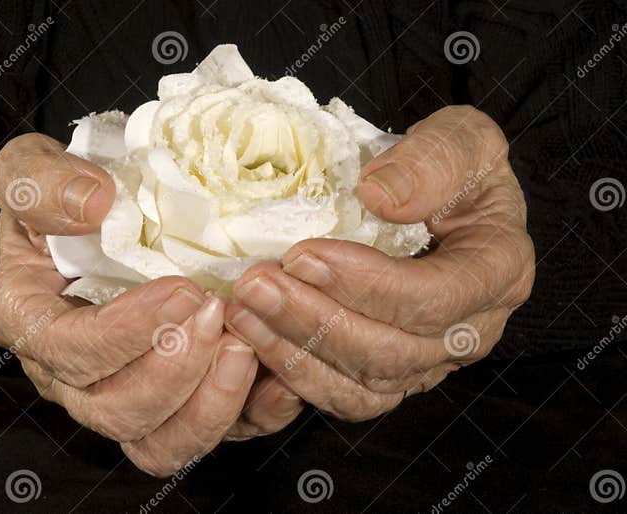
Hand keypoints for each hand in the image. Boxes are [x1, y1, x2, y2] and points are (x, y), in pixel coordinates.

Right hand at [0, 133, 257, 475]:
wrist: (112, 213)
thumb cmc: (68, 196)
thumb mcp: (32, 168)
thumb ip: (39, 183)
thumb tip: (91, 206)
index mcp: (30, 321)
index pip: (65, 352)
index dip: (123, 333)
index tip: (181, 291)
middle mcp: (72, 374)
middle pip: (113, 411)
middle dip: (172, 372)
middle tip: (217, 314)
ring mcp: (126, 394)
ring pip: (158, 444)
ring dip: (208, 406)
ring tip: (246, 348)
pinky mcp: (179, 402)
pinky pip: (211, 434)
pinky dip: (250, 417)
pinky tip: (279, 379)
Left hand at [225, 106, 534, 420]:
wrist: (438, 198)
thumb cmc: (451, 167)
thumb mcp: (460, 138)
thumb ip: (433, 159)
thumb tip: (378, 197)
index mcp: (497, 272)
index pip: (436, 298)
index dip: (367, 284)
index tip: (303, 254)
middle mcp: (470, 331)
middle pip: (394, 351)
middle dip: (317, 322)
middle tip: (255, 285)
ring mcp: (430, 361)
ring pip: (366, 384)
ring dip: (297, 353)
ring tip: (243, 313)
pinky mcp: (392, 375)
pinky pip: (347, 397)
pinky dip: (298, 378)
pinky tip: (256, 345)